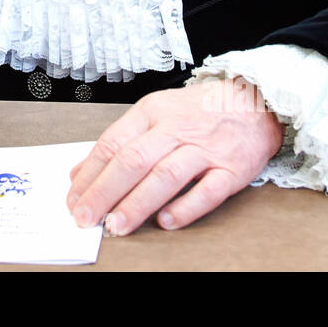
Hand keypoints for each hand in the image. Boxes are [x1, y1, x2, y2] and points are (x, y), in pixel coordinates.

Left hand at [67, 77, 283, 234]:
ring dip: (138, 203)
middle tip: (85, 218)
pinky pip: (208, 190)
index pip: (112, 143)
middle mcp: (176, 128)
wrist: (254, 101)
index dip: (89, 174)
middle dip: (104, 192)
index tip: (73, 200)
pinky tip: (166, 222)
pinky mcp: (232, 169)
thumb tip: (79, 173)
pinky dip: (186, 207)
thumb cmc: (198, 111)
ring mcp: (205, 148)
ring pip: (166, 175)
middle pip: (133, 160)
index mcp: (152, 112)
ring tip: (116, 225)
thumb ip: (119, 142)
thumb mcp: (154, 114)